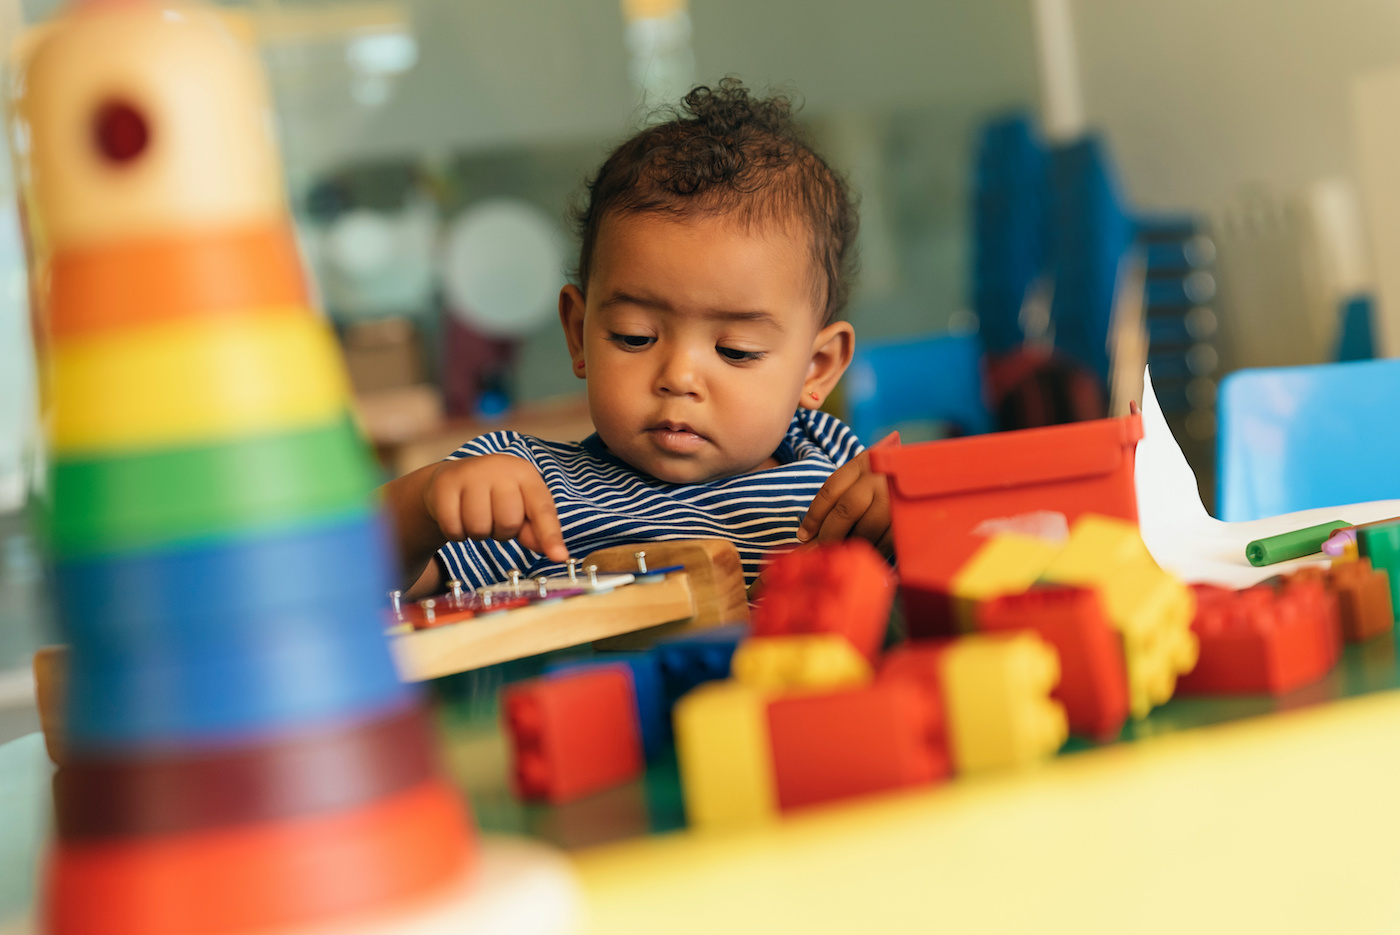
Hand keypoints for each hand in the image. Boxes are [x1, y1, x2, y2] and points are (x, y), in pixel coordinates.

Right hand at [423, 454, 568, 562]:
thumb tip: (554, 552)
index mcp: (525, 474)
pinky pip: (453, 528)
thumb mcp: (520, 507)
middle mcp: (500, 468)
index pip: (542, 509)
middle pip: (508, 522)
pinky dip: (456, 532)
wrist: (452, 479)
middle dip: (501, 532)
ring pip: (479, 527)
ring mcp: (470, 474)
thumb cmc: (493, 496)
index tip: (559, 557)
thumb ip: (537, 530)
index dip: (550, 535)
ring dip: (477, 533)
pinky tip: (457, 516)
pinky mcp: (445, 484)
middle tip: (493, 519)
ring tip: (476, 516)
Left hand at [795, 432, 897, 555]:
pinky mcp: (909, 517)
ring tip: (838, 557)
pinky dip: (872, 553)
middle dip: (829, 535)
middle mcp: (879, 477)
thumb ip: (841, 497)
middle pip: (846, 510)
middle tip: (817, 553)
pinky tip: (863, 557)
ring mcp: (896, 497)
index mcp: (863, 463)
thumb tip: (811, 535)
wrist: (928, 474)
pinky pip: (887, 541)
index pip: (831, 490)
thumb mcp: (864, 476)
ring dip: (849, 546)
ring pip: (866, 528)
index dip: (813, 516)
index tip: (803, 536)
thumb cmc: (886, 481)